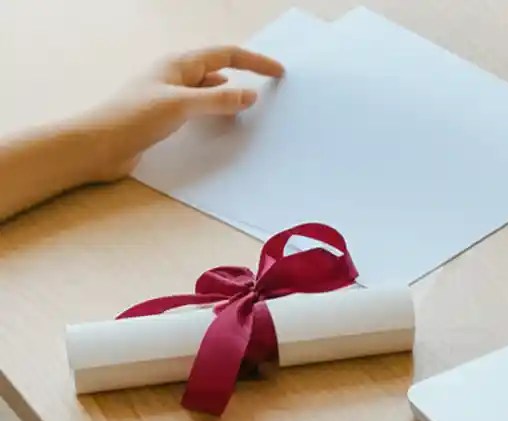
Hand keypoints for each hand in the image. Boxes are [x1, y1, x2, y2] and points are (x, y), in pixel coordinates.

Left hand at [84, 46, 283, 181]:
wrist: (98, 146)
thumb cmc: (134, 118)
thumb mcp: (181, 105)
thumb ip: (218, 99)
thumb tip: (251, 95)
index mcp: (179, 64)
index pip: (226, 55)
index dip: (255, 61)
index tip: (279, 72)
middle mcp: (175, 76)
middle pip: (218, 68)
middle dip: (245, 74)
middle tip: (269, 87)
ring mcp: (169, 96)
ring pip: (209, 89)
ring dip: (230, 94)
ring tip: (251, 104)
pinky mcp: (165, 116)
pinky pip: (200, 107)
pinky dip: (216, 110)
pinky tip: (221, 120)